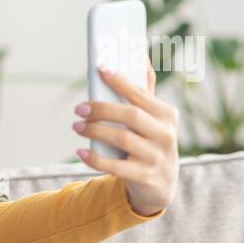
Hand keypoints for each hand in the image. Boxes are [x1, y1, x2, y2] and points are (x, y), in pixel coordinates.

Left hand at [73, 59, 179, 215]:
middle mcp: (166, 134)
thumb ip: (145, 92)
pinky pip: (116, 167)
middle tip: (78, 108)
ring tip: (76, 126)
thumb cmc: (151, 143)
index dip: (120, 81)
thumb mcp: (154, 119)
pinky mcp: (145, 177)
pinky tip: (80, 151)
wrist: (161, 185)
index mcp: (167, 115)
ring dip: (95, 131)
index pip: (141, 94)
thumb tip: (140, 56)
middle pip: (131, 115)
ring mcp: (157, 157)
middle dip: (102, 109)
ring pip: (122, 139)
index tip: (100, 68)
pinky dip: (95, 158)